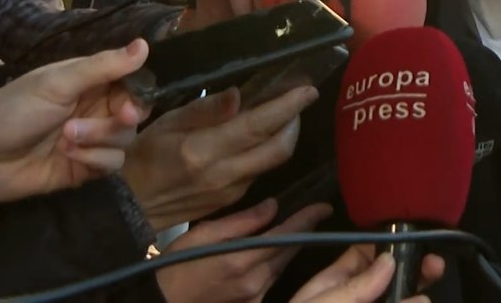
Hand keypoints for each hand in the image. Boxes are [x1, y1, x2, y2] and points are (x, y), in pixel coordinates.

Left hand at [0, 40, 149, 211]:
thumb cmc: (11, 111)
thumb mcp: (57, 83)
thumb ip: (103, 66)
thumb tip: (145, 44)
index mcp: (89, 82)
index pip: (132, 83)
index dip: (140, 92)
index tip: (134, 100)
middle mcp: (94, 109)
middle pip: (135, 113)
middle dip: (123, 118)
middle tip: (118, 117)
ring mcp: (91, 140)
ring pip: (125, 140)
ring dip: (100, 139)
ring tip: (65, 138)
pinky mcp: (86, 168)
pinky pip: (112, 164)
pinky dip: (94, 160)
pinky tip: (68, 156)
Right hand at [122, 85, 318, 229]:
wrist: (129, 206)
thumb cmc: (142, 155)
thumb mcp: (166, 123)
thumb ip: (205, 109)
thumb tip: (238, 95)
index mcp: (204, 150)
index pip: (258, 126)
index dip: (287, 107)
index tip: (307, 90)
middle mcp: (224, 174)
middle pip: (279, 149)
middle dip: (295, 122)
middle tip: (299, 100)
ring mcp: (230, 191)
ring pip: (272, 162)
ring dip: (284, 138)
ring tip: (283, 115)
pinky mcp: (231, 201)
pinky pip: (258, 174)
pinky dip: (266, 153)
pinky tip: (259, 139)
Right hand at [157, 198, 329, 302]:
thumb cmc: (176, 266)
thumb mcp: (203, 234)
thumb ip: (242, 221)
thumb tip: (273, 206)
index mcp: (242, 259)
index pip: (287, 235)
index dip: (307, 220)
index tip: (324, 207)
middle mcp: (254, 281)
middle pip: (289, 252)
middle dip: (300, 233)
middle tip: (308, 215)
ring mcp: (255, 296)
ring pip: (281, 267)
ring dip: (285, 250)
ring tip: (284, 233)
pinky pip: (271, 281)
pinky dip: (272, 267)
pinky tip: (263, 258)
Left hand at [290, 246, 444, 302]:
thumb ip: (353, 288)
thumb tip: (388, 260)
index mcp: (331, 289)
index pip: (361, 259)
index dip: (386, 248)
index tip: (412, 242)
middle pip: (387, 282)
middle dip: (412, 272)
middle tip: (436, 266)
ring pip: (397, 302)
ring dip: (414, 298)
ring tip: (424, 299)